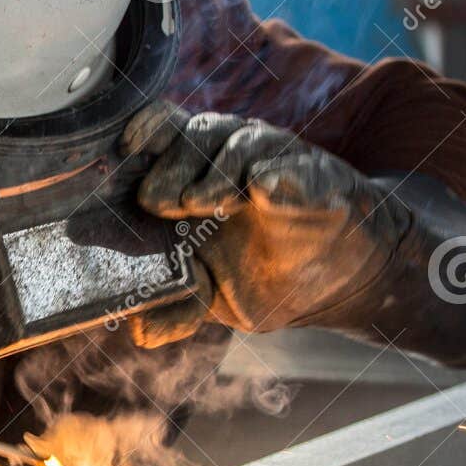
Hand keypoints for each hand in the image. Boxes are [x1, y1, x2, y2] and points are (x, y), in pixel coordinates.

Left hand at [119, 102, 410, 346]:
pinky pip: (296, 171)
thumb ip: (176, 308)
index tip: (126, 150)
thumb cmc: (263, 274)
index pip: (161, 134)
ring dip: (219, 174)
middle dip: (173, 167)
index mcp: (193, 177)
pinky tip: (263, 189)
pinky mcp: (317, 178)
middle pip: (191, 134)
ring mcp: (275, 161)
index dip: (142, 135)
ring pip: (239, 143)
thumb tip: (141, 331)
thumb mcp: (211, 297)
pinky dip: (279, 178)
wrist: (338, 278)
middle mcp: (230, 158)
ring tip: (212, 205)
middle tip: (166, 205)